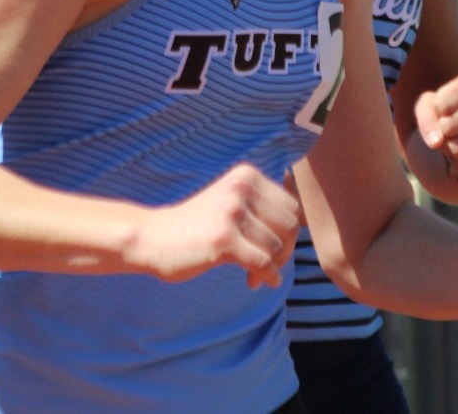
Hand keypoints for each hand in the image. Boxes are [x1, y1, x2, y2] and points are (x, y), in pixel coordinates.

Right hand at [131, 163, 298, 288]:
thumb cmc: (196, 225)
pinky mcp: (224, 239)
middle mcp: (242, 188)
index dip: (288, 231)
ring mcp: (232, 212)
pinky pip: (263, 263)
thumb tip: (304, 226)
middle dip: (285, 250)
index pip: (292, 206)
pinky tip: (254, 283)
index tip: (272, 248)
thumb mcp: (231, 202)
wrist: (152, 237)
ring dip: (271, 267)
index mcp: (247, 176)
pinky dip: (265, 277)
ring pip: (277, 247)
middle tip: (267, 264)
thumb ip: (262, 206)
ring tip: (252, 275)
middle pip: (291, 225)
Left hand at [415, 71, 457, 189]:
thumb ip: (426, 118)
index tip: (444, 114)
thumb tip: (437, 142)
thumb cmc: (445, 118)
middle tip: (451, 135)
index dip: (436, 116)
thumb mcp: (427, 109)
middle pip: (448, 127)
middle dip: (442, 137)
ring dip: (451, 153)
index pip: (441, 104)